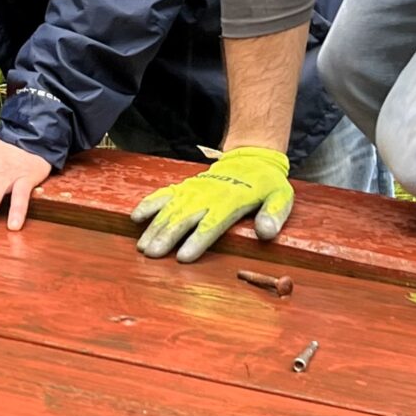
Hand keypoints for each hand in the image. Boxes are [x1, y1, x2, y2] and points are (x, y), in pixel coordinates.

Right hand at [131, 146, 293, 261]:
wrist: (251, 158)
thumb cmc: (266, 184)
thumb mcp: (280, 196)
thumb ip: (274, 215)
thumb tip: (266, 232)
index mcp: (230, 201)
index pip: (211, 223)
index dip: (197, 240)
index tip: (183, 257)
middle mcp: (207, 195)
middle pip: (184, 218)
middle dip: (167, 237)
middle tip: (153, 255)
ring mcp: (193, 190)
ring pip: (170, 209)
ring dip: (155, 227)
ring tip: (142, 246)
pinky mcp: (184, 187)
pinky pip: (163, 194)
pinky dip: (149, 204)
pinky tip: (135, 218)